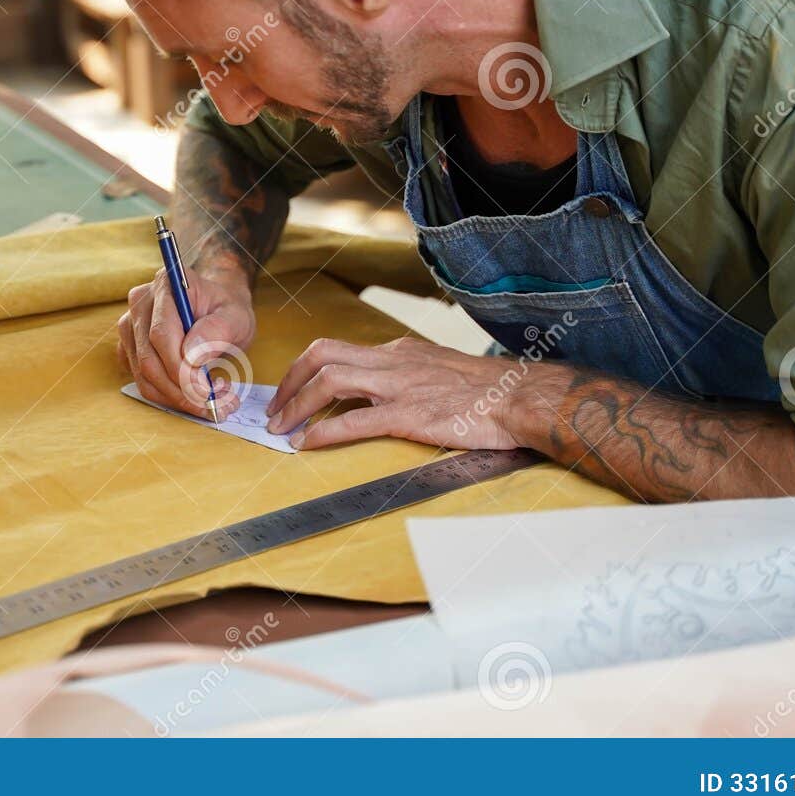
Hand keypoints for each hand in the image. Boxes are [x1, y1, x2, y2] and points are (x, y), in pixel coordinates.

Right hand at [116, 264, 255, 419]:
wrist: (216, 308)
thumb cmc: (226, 309)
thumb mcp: (236, 316)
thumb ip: (217, 330)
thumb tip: (190, 356)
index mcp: (166, 285)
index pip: (161, 335)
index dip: (181, 368)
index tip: (207, 390)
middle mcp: (140, 303)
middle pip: (149, 359)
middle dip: (182, 390)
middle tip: (216, 405)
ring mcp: (130, 327)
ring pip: (144, 376)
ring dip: (177, 398)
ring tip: (212, 401)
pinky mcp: (129, 349)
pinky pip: (143, 382)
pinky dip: (168, 397)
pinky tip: (195, 394)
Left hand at [267, 337, 528, 450]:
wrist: (520, 397)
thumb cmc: (488, 391)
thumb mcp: (439, 371)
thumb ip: (408, 377)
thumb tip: (381, 396)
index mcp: (399, 351)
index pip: (338, 350)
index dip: (305, 370)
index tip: (290, 390)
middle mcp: (393, 360)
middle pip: (321, 355)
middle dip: (289, 381)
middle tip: (274, 409)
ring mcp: (400, 385)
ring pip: (329, 381)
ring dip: (296, 405)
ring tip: (281, 429)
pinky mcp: (410, 414)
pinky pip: (355, 421)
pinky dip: (324, 432)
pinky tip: (307, 444)